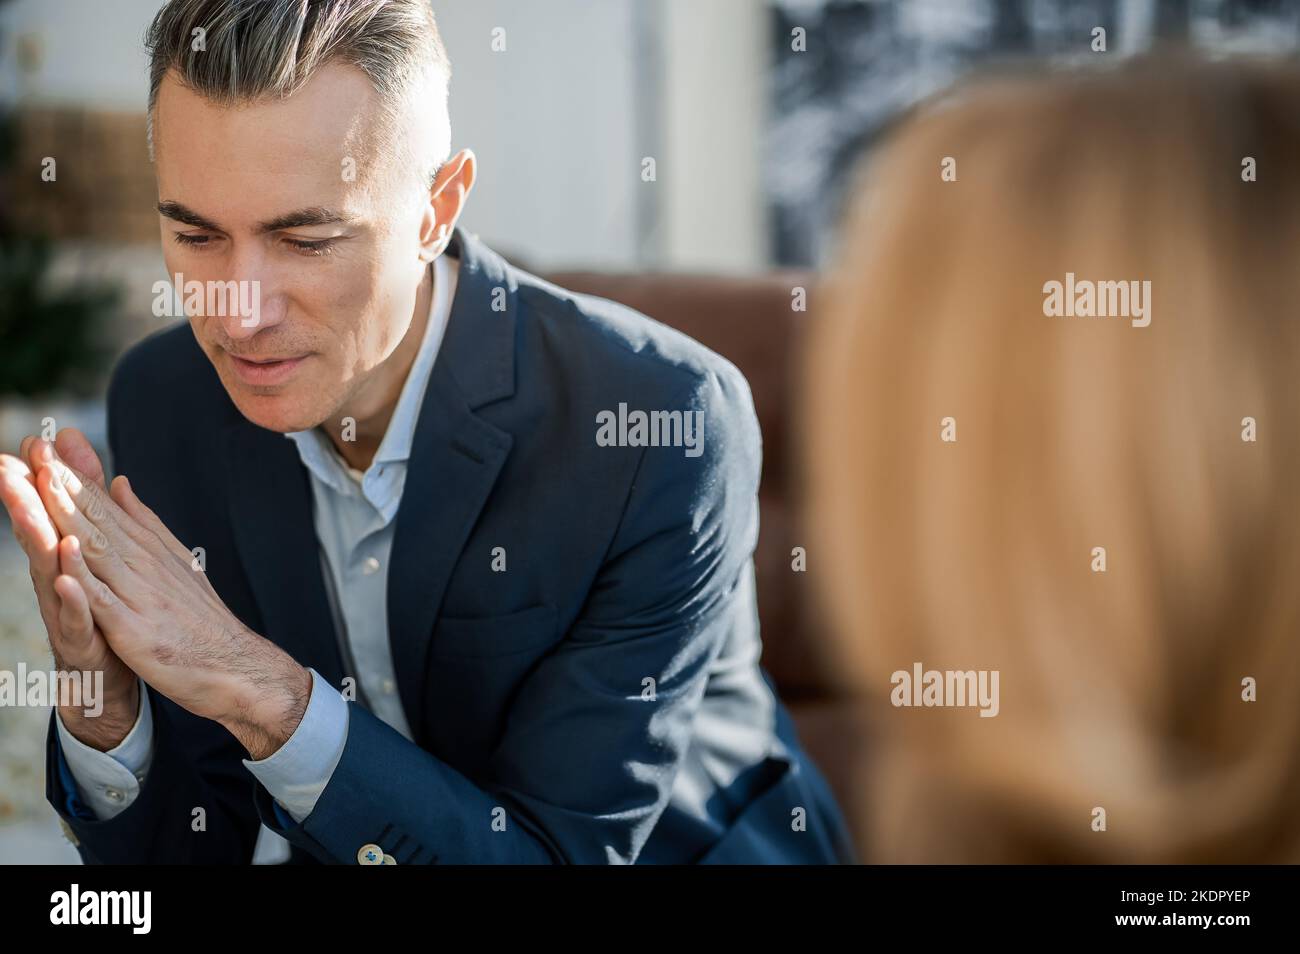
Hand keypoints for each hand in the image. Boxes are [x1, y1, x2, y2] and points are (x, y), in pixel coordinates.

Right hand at [0, 431, 138, 749]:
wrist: (113, 681)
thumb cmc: (103, 615)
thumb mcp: (98, 563)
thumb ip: (93, 517)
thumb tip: (89, 472)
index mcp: (70, 560)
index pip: (55, 513)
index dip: (45, 478)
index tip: (35, 441)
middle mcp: (60, 582)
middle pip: (39, 536)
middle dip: (22, 500)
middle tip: (6, 464)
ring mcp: (66, 612)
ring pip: (48, 573)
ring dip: (37, 539)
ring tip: (28, 507)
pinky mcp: (83, 642)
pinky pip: (76, 618)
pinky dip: (72, 597)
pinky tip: (68, 578)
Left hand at [25, 437, 310, 758]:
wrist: (234, 666)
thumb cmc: (202, 619)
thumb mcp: (175, 561)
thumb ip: (144, 524)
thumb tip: (121, 484)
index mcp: (148, 548)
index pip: (104, 506)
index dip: (71, 475)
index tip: (44, 444)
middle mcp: (142, 563)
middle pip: (94, 518)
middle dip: (60, 482)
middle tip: (34, 446)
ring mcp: (138, 593)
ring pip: (93, 548)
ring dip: (63, 514)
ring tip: (39, 481)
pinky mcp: (134, 628)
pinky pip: (101, 599)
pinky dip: (82, 576)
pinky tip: (63, 553)